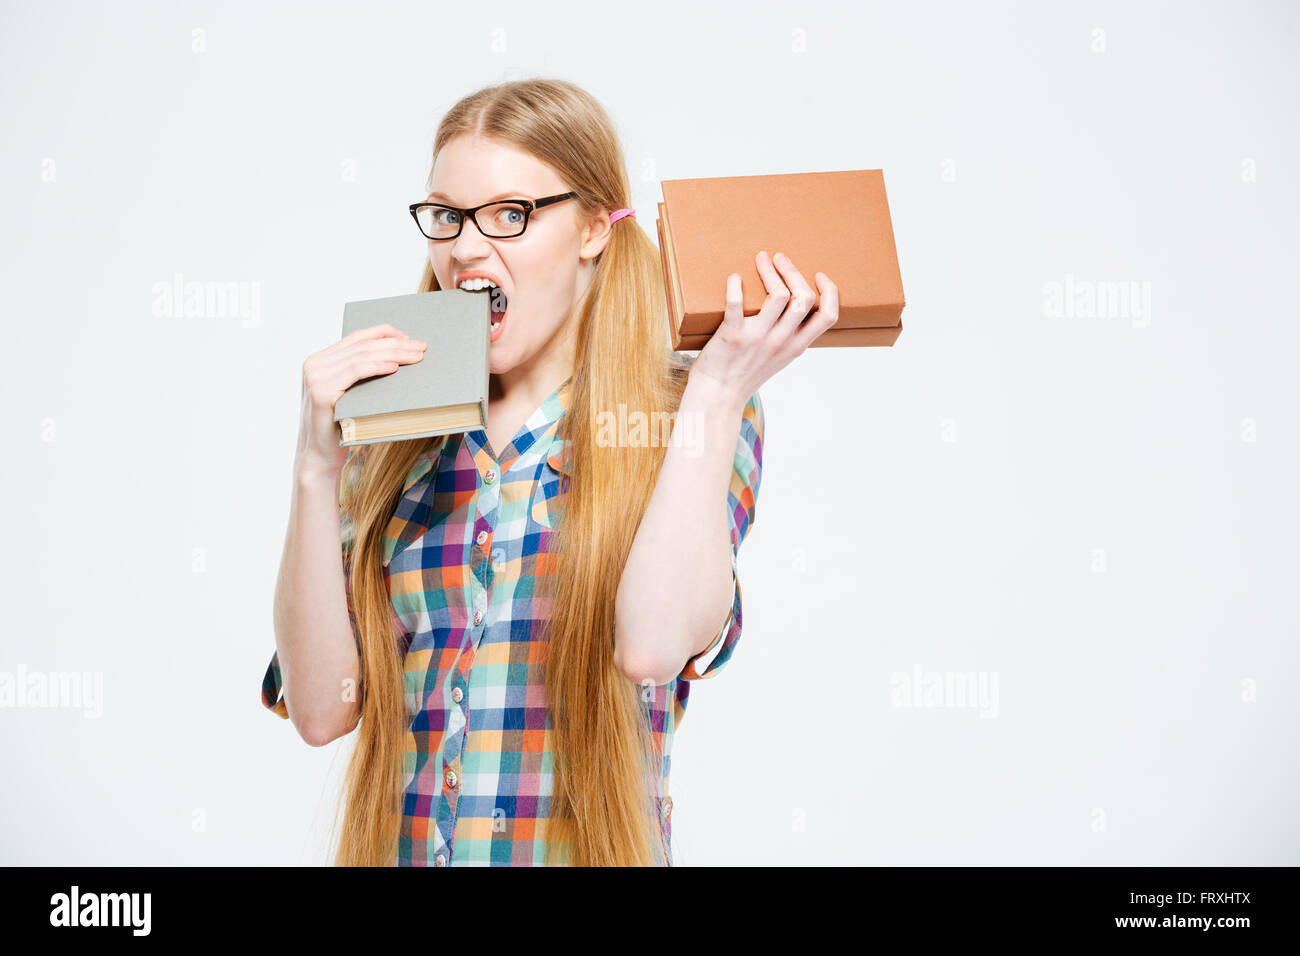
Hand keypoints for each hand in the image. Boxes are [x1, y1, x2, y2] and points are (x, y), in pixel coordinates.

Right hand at [294, 323, 427, 478]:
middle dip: (395, 344)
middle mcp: (314, 364)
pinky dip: (377, 367)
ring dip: (393, 354)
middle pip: (363, 345)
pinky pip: (355, 371)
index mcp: (320, 360)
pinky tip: (395, 367)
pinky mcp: (321, 392)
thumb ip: (360, 374)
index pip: (357, 337)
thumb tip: (397, 357)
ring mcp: (316, 377)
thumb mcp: (351, 394)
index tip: (409, 337)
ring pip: (362, 356)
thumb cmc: (341, 426)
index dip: (384, 334)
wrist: (320, 456)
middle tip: (421, 346)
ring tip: (416, 356)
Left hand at [689, 250, 837, 406]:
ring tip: (761, 260)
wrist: (718, 395)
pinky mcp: (733, 334)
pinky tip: (733, 278)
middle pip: (803, 297)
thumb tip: (794, 309)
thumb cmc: (746, 374)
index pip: (828, 316)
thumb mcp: (779, 358)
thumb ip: (790, 337)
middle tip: (780, 259)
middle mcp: (781, 341)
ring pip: (778, 295)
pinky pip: (736, 303)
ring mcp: (758, 338)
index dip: (830, 291)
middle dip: (793, 271)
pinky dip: (734, 286)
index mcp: (796, 346)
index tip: (819, 275)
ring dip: (770, 271)